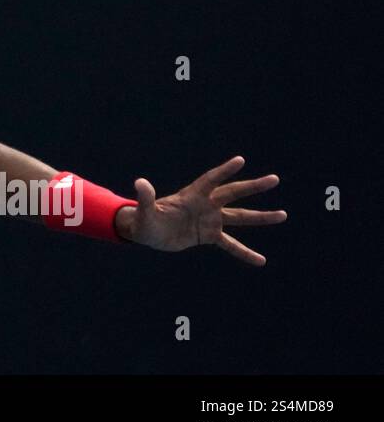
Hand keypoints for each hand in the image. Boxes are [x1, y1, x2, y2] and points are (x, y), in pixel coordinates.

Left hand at [123, 156, 286, 265]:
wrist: (148, 233)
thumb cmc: (144, 220)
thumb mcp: (145, 211)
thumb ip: (146, 198)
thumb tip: (140, 182)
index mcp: (191, 196)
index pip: (211, 180)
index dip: (224, 171)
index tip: (240, 160)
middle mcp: (205, 205)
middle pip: (232, 193)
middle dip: (252, 186)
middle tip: (274, 179)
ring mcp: (209, 219)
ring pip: (240, 217)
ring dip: (260, 217)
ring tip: (282, 215)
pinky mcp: (209, 235)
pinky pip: (231, 245)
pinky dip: (244, 252)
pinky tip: (261, 260)